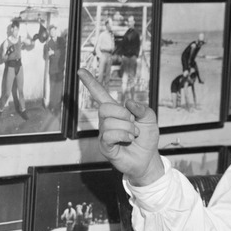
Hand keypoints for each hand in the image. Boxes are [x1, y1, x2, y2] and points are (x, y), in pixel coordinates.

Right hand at [77, 68, 162, 185]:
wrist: (148, 159)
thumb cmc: (147, 139)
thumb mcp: (150, 119)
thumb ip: (142, 108)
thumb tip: (129, 102)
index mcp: (116, 112)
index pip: (100, 95)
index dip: (90, 83)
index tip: (80, 71)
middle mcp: (107, 122)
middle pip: (105, 107)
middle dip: (123, 114)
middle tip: (133, 123)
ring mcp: (104, 134)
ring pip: (110, 123)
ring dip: (127, 128)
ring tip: (133, 135)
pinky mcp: (105, 146)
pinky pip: (109, 135)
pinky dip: (123, 135)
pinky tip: (128, 140)